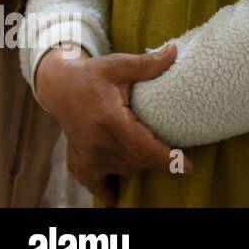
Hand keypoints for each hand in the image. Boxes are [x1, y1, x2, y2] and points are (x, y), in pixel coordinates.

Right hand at [36, 43, 191, 205]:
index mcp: (110, 120)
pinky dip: (110, 191)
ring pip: (124, 171)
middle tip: (174, 150)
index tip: (188, 167)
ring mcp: (87, 156)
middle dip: (158, 158)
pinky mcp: (79, 162)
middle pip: (138, 161)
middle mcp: (97, 143)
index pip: (143, 147)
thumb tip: (175, 51)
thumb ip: (147, 64)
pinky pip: (96, 185)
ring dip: (140, 165)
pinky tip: (120, 197)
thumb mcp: (118, 65)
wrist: (59, 88)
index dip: (167, 159)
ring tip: (152, 154)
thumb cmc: (93, 74)